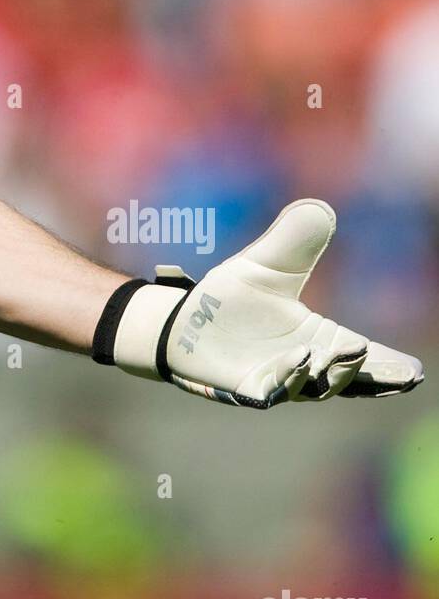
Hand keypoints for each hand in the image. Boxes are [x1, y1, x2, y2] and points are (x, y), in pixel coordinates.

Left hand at [100, 199, 423, 407]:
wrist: (185, 321)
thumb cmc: (235, 298)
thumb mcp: (268, 264)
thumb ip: (296, 241)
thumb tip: (322, 208)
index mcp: (319, 339)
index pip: (362, 356)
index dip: (389, 366)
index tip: (414, 370)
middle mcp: (304, 365)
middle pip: (346, 378)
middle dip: (370, 375)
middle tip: (400, 374)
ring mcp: (276, 380)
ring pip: (312, 386)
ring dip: (332, 374)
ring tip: (345, 353)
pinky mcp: (245, 387)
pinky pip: (270, 391)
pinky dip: (286, 378)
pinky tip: (298, 359)